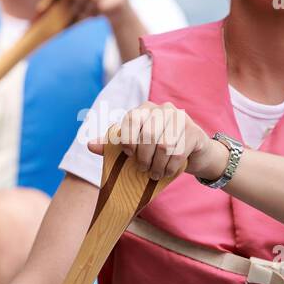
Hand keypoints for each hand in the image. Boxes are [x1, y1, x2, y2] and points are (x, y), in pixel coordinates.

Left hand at [86, 101, 227, 181]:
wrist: (191, 149)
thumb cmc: (156, 147)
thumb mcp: (135, 145)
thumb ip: (113, 144)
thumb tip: (90, 145)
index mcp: (145, 109)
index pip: (132, 118)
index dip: (128, 139)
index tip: (129, 154)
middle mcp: (163, 109)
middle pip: (148, 134)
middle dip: (144, 157)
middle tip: (142, 169)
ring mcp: (180, 119)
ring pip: (164, 145)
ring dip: (157, 165)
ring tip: (154, 174)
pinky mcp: (193, 132)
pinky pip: (178, 153)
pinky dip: (170, 167)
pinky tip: (167, 172)